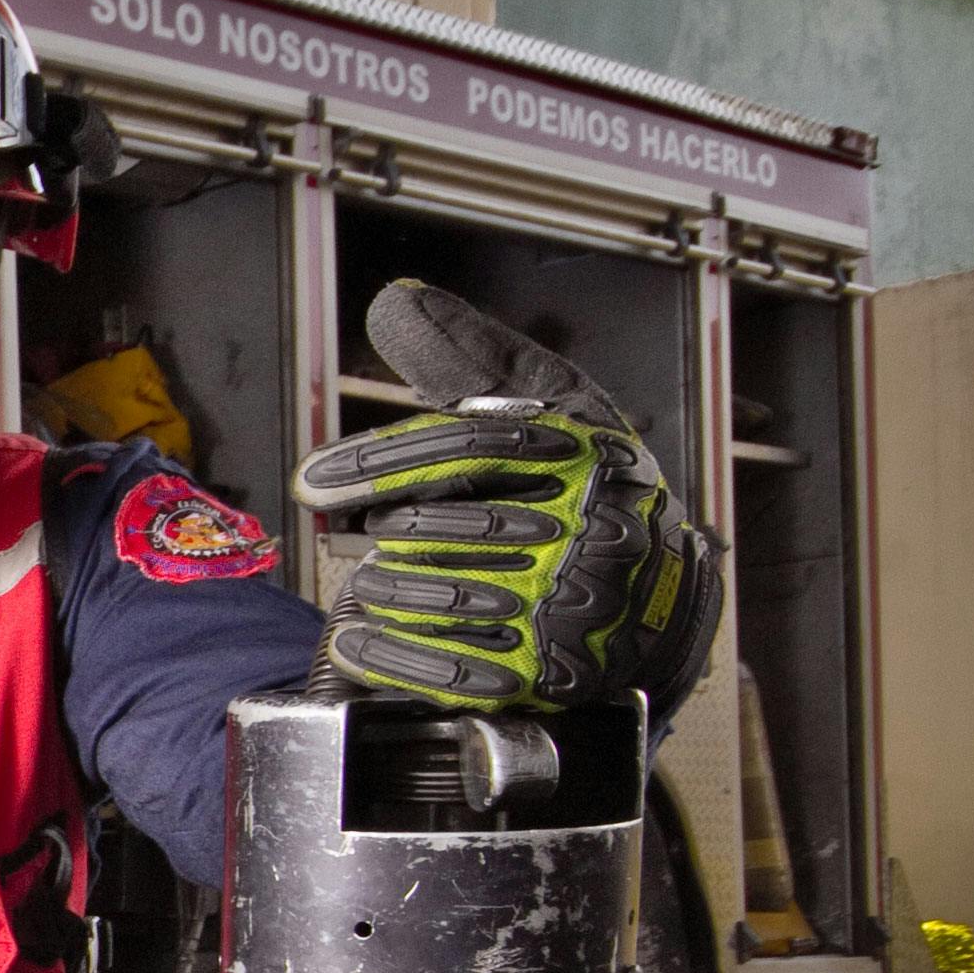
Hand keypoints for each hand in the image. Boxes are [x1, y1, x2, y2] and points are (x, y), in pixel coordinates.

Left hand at [295, 281, 722, 712]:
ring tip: (367, 585)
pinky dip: (388, 653)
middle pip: (437, 526)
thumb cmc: (588, 485)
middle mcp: (580, 527)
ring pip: (434, 595)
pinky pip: (448, 667)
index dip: (377, 463)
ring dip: (380, 590)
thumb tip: (396, 300)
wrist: (662, 595)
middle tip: (370, 535)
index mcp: (577, 454)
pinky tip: (354, 638)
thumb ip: (469, 360)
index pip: (465, 448)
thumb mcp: (549, 408)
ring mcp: (568, 604)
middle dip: (386, 531)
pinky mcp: (552, 672)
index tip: (311, 483)